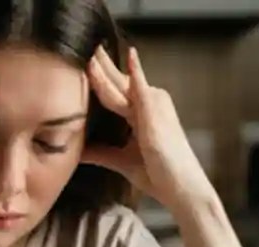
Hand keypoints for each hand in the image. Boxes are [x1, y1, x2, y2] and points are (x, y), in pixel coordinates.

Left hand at [82, 45, 215, 213]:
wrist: (180, 188)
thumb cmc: (158, 174)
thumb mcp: (122, 161)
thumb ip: (101, 153)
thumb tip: (78, 152)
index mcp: (142, 112)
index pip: (116, 89)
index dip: (101, 75)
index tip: (85, 62)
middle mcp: (149, 104)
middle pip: (119, 80)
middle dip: (102, 64)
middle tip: (88, 46)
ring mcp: (154, 107)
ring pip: (122, 85)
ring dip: (106, 70)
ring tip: (91, 53)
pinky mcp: (156, 115)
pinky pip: (143, 90)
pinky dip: (136, 73)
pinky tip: (131, 57)